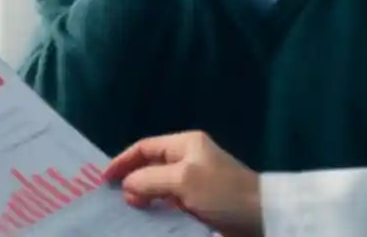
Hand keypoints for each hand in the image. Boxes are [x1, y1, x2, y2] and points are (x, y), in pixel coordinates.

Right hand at [104, 131, 262, 236]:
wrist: (261, 217)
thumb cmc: (222, 192)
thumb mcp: (183, 180)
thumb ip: (150, 180)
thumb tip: (128, 187)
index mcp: (186, 144)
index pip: (145, 147)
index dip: (123, 161)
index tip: (104, 180)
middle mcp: (188, 160)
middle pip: (150, 167)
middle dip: (131, 182)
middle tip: (113, 201)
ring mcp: (195, 183)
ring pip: (159, 189)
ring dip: (143, 200)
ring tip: (126, 214)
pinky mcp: (200, 205)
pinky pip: (171, 205)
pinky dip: (157, 212)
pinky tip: (147, 223)